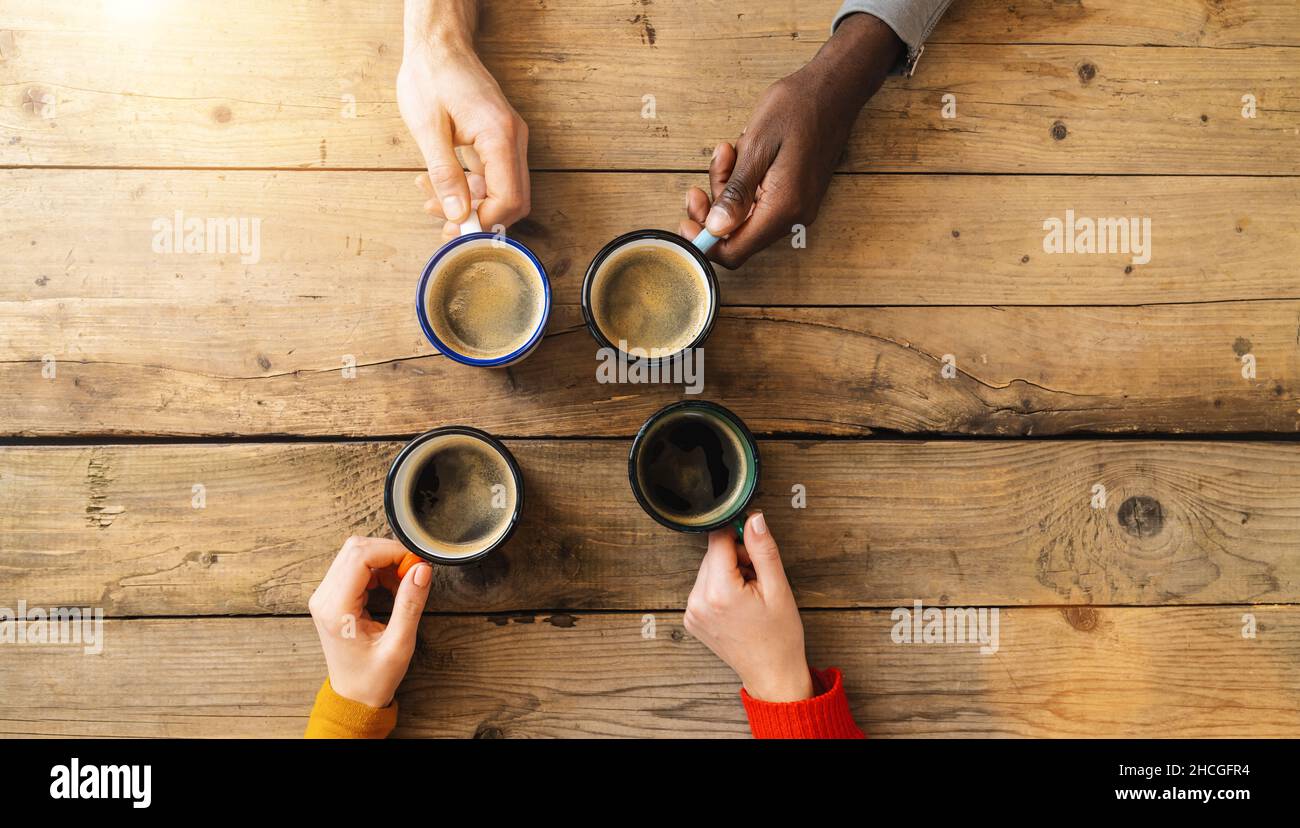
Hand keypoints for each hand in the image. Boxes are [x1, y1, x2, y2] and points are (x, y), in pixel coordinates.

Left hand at [308, 536, 432, 707]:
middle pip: (355, 548)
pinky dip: (377, 570)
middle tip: (412, 571)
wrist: (353, 697)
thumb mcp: (399, 644)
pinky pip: (354, 566)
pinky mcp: (332, 596)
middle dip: (389, 553)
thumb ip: (410, 604)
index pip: (360, 557)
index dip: (392, 552)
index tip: (415, 563)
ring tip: (403, 584)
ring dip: (384, 561)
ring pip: (355, 554)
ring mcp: (325, 595)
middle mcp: (324, 598)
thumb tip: (421, 570)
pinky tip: (391, 587)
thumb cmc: (372, 678)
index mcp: (336, 609)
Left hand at [397, 34, 528, 238]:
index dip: (485, 221)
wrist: (438, 46)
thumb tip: (457, 213)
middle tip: (444, 225)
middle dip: (479, 218)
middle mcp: (512, 138)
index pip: (509, 198)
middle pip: (514, 200)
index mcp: (499, 135)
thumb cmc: (430, 77)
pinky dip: (470, 188)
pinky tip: (439, 184)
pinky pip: (494, 176)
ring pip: (503, 191)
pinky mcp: (499, 140)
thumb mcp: (428, 128)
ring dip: (471, 204)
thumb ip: (444, 173)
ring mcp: (509, 139)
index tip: (456, 229)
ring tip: (430, 199)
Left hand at [679, 13, 901, 268]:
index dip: (705, 242)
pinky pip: (760, 202)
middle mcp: (794, 216)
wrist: (835, 89)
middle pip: (738, 236)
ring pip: (746, 216)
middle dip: (713, 209)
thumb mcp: (756, 146)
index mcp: (783, 207)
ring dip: (727, 189)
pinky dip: (743, 183)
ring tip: (727, 152)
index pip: (735, 251)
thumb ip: (736, 193)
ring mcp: (797, 207)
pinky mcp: (796, 195)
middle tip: (701, 181)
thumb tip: (715, 228)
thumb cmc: (798, 107)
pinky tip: (741, 154)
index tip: (686, 220)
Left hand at [684, 512, 814, 702]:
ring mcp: (692, 612)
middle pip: (712, 554)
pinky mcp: (691, 619)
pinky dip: (720, 588)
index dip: (739, 536)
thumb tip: (753, 518)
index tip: (754, 543)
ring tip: (750, 594)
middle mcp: (698, 602)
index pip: (718, 539)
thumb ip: (762, 549)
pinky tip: (738, 604)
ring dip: (728, 572)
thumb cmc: (779, 636)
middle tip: (758, 578)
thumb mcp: (778, 588)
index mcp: (719, 592)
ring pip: (708, 569)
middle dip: (736, 557)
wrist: (772, 674)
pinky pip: (703, 587)